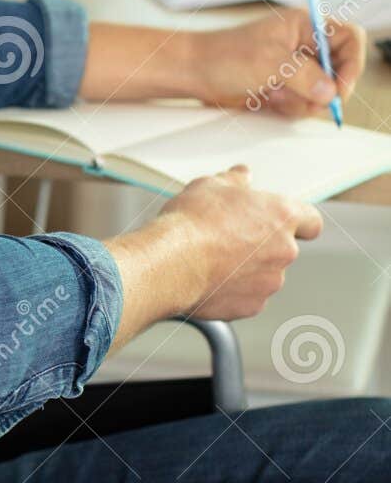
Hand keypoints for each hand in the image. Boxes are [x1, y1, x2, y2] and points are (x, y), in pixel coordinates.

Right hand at [106, 166, 322, 343]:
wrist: (172, 263)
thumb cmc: (192, 223)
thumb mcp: (211, 185)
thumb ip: (234, 180)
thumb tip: (241, 176)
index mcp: (282, 216)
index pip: (311, 221)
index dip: (297, 222)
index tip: (281, 223)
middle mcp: (284, 251)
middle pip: (282, 248)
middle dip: (260, 245)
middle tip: (228, 238)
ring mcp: (269, 282)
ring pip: (264, 274)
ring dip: (246, 269)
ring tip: (213, 260)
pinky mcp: (252, 306)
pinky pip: (247, 296)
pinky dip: (232, 290)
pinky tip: (209, 279)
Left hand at [188, 10, 365, 117]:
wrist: (195, 73)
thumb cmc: (224, 56)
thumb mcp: (268, 63)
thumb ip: (304, 76)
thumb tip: (330, 92)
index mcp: (306, 26)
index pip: (349, 39)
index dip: (352, 64)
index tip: (339, 88)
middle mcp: (305, 46)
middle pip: (340, 71)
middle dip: (325, 90)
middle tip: (306, 99)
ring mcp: (297, 69)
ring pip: (323, 93)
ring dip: (302, 101)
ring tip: (273, 94)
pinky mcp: (287, 88)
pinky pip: (305, 104)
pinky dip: (290, 108)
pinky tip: (267, 100)